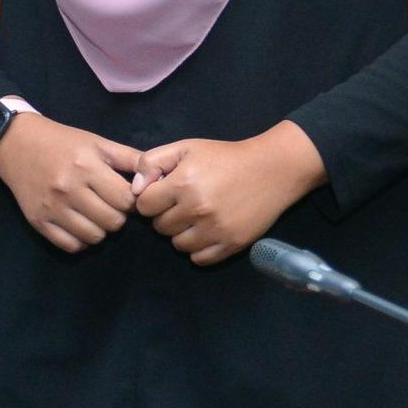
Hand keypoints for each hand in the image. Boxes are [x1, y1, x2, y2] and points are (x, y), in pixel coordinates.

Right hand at [0, 114, 141, 251]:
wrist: (16, 143)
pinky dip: (80, 239)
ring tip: (94, 214)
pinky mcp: (38, 222)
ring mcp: (51, 208)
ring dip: (100, 229)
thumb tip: (158, 178)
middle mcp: (68, 189)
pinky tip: (79, 224)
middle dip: (117, 216)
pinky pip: (71, 245)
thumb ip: (130, 158)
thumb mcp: (97, 143)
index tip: (124, 194)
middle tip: (109, 205)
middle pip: (113, 222)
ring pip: (94, 237)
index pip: (125, 200)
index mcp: (86, 166)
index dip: (132, 200)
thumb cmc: (62, 142)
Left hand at [134, 122, 327, 265]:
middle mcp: (197, 210)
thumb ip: (152, 162)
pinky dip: (198, 249)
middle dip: (166, 216)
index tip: (164, 193)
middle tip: (182, 204)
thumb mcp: (186, 148)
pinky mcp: (232, 245)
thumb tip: (135, 188)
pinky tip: (206, 232)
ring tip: (195, 218)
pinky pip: (199, 259)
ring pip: (178, 245)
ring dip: (181, 234)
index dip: (150, 199)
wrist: (273, 169)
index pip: (143, 206)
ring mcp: (216, 230)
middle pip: (159, 227)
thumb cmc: (225, 157)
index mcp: (182, 184)